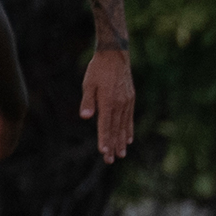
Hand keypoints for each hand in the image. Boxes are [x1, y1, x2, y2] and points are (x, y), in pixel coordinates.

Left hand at [81, 47, 133, 161]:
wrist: (115, 55)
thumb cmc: (98, 70)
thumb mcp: (88, 84)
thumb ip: (87, 102)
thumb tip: (85, 117)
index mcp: (108, 102)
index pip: (105, 125)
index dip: (104, 139)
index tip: (104, 152)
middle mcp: (120, 104)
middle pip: (115, 129)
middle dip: (113, 145)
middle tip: (112, 160)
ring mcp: (127, 102)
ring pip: (124, 126)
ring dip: (122, 141)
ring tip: (121, 154)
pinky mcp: (130, 99)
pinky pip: (129, 118)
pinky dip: (129, 129)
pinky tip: (129, 139)